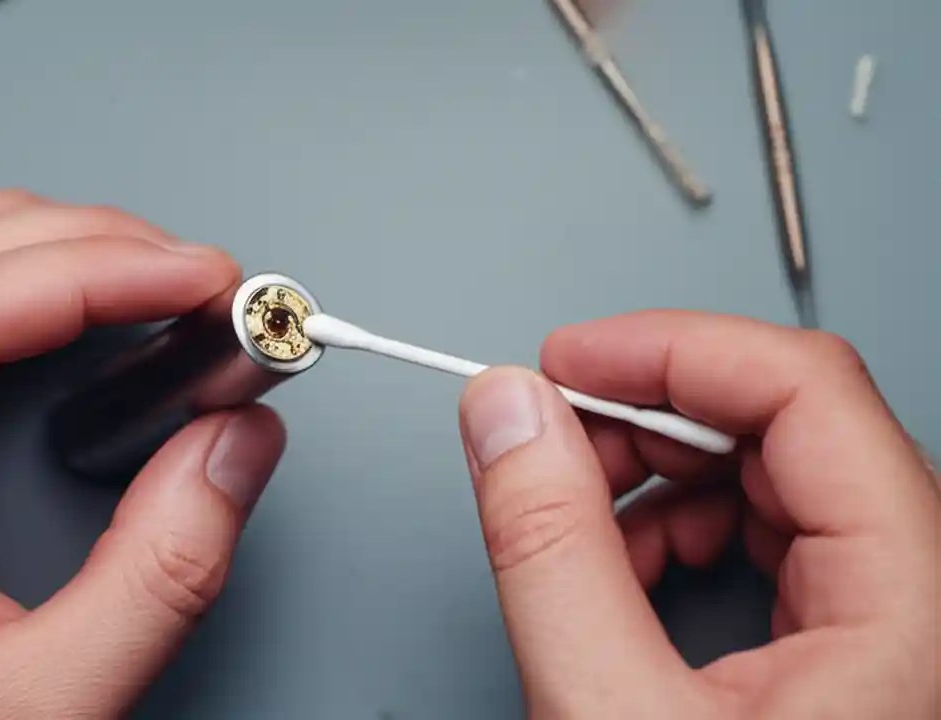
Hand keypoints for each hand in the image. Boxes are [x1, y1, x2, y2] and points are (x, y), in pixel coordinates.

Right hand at [458, 312, 939, 717]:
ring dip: (657, 478)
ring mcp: (897, 621)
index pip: (807, 391)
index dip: (673, 351)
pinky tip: (621, 572)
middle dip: (651, 417)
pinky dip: (677, 533)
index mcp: (917, 608)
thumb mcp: (610, 715)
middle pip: (791, 426)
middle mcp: (928, 601)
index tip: (565, 359)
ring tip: (574, 520)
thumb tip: (504, 411)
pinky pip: (769, 536)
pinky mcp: (855, 643)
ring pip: (776, 477)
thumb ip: (547, 546)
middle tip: (546, 438)